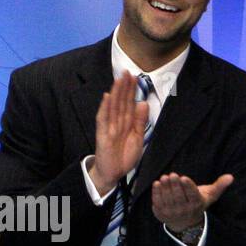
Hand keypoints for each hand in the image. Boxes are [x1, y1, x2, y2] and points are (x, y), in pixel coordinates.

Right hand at [91, 72, 148, 194]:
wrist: (113, 173)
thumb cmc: (124, 157)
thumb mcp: (138, 138)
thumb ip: (140, 121)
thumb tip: (143, 103)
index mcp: (126, 122)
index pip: (129, 103)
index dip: (132, 90)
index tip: (135, 77)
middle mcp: (117, 122)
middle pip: (121, 101)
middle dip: (124, 87)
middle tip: (127, 71)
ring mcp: (109, 127)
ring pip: (113, 106)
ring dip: (116, 92)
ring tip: (119, 79)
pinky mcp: (102, 134)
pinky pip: (103, 119)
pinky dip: (105, 108)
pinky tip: (107, 97)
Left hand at [152, 171, 231, 231]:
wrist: (185, 223)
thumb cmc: (197, 203)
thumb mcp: (209, 196)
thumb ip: (219, 186)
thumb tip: (231, 176)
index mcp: (197, 203)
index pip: (192, 195)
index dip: (188, 186)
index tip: (184, 177)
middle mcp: (185, 209)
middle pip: (179, 196)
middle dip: (175, 185)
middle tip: (172, 174)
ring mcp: (172, 212)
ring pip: (168, 198)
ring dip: (165, 187)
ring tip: (164, 177)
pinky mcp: (161, 213)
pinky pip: (158, 202)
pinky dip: (156, 193)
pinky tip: (156, 183)